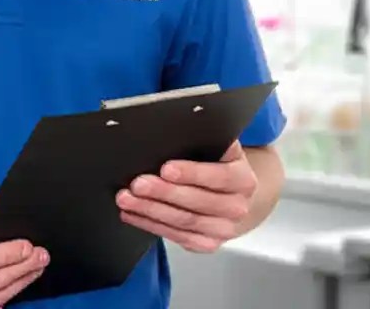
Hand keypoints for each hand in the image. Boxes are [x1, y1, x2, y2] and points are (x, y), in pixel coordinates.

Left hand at [116, 141, 257, 253]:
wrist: (231, 197)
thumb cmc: (216, 167)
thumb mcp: (217, 149)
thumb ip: (203, 140)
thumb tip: (176, 127)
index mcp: (243, 179)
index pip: (219, 176)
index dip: (192, 173)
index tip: (166, 168)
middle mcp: (237, 207)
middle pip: (197, 201)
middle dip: (163, 192)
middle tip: (137, 183)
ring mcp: (223, 228)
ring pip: (184, 221)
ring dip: (151, 210)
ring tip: (126, 198)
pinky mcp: (207, 243)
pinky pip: (176, 236)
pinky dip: (150, 224)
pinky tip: (132, 214)